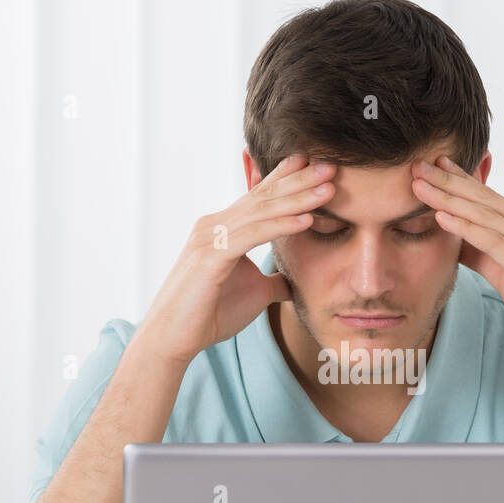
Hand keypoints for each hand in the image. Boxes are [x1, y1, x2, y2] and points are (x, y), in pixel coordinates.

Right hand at [138, 155, 335, 365]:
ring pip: (260, 212)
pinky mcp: (210, 256)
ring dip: (297, 199)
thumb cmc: (209, 315)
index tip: (316, 165)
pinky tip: (306, 221)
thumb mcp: (255, 294)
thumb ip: (275, 282)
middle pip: (263, 196)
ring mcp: (210, 237)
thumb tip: (294, 283)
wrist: (173, 338)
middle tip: (330, 167)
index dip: (287, 178)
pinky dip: (281, 226)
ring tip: (328, 189)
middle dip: (299, 180)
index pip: (259, 197)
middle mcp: (214, 225)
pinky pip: (252, 235)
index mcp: (223, 228)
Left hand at [411, 154, 503, 376]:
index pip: (490, 197)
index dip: (460, 178)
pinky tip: (440, 217)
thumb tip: (453, 239)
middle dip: (448, 180)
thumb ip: (484, 254)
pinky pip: (492, 242)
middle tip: (417, 165)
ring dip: (448, 198)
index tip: (433, 163)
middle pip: (484, 199)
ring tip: (419, 185)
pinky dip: (464, 227)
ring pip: (485, 215)